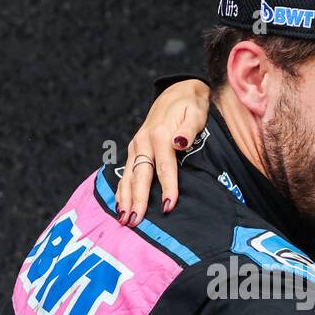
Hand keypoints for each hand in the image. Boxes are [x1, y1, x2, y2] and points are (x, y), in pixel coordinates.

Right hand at [117, 79, 209, 226]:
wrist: (177, 93)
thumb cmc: (191, 106)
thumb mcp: (195, 112)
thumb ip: (189, 128)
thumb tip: (179, 142)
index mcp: (160, 134)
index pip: (164, 167)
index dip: (167, 188)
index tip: (168, 207)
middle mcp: (143, 142)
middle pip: (140, 175)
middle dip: (137, 199)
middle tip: (135, 221)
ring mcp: (136, 146)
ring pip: (128, 176)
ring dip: (125, 199)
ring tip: (124, 220)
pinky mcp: (134, 150)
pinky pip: (125, 173)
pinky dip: (121, 190)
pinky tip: (119, 207)